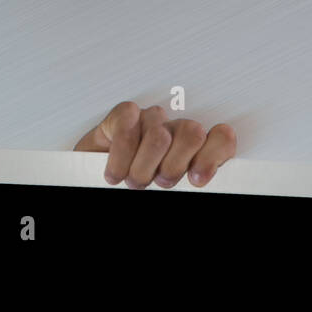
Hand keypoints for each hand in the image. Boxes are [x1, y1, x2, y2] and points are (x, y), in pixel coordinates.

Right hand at [73, 101, 236, 188]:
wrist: (91, 185)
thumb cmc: (133, 191)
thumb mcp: (170, 195)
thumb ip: (188, 187)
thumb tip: (199, 184)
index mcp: (193, 152)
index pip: (220, 139)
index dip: (212, 156)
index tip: (197, 179)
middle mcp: (174, 132)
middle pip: (192, 133)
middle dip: (173, 167)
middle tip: (158, 183)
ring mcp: (150, 121)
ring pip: (159, 134)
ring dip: (142, 167)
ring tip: (132, 181)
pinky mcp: (123, 115)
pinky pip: (128, 125)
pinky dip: (120, 156)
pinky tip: (116, 172)